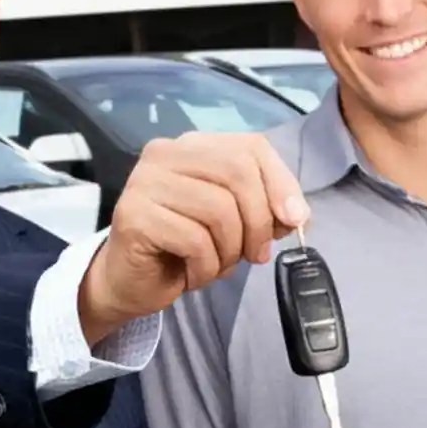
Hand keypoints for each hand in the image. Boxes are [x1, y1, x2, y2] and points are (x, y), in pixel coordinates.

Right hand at [78, 131, 307, 343]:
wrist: (130, 282)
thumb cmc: (184, 247)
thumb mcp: (235, 223)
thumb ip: (265, 208)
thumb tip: (296, 213)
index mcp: (193, 145)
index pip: (251, 147)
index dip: (281, 183)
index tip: (295, 219)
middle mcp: (165, 153)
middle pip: (238, 172)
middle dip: (258, 220)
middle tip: (256, 254)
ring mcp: (145, 181)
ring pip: (218, 209)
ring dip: (230, 250)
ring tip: (217, 265)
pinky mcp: (133, 215)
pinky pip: (194, 240)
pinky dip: (206, 267)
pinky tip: (193, 274)